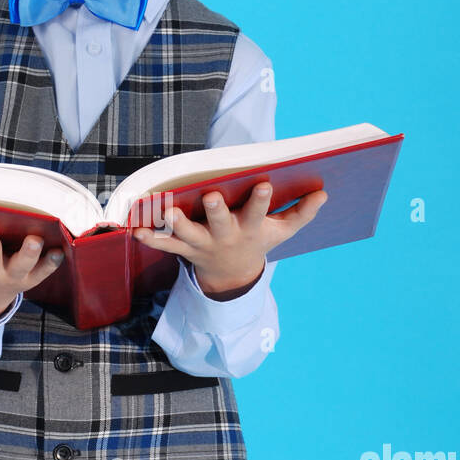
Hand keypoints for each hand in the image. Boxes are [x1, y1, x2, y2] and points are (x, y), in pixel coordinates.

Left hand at [132, 184, 327, 297]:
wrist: (233, 275)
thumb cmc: (258, 241)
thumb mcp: (282, 231)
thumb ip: (301, 213)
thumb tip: (324, 194)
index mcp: (249, 228)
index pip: (257, 212)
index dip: (259, 200)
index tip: (263, 184)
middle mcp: (224, 236)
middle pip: (219, 222)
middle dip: (216, 210)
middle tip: (212, 196)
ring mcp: (202, 244)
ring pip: (188, 234)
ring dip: (177, 224)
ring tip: (167, 211)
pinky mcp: (184, 249)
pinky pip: (165, 246)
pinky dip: (151, 239)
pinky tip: (136, 230)